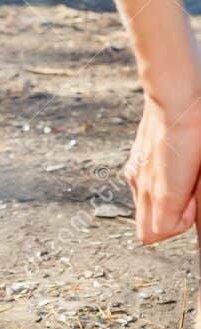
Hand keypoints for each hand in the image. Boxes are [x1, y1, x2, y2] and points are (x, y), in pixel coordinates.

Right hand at [124, 81, 200, 243]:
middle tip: (188, 197)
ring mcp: (136, 170)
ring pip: (141, 210)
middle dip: (169, 222)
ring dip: (161, 206)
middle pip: (144, 230)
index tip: (192, 204)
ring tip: (181, 180)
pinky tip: (170, 169)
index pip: (155, 234)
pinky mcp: (135, 158)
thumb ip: (194, 199)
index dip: (180, 225)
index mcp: (161, 191)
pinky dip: (153, 189)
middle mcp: (142, 184)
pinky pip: (139, 188)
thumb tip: (190, 210)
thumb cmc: (196, 129)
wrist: (176, 94)